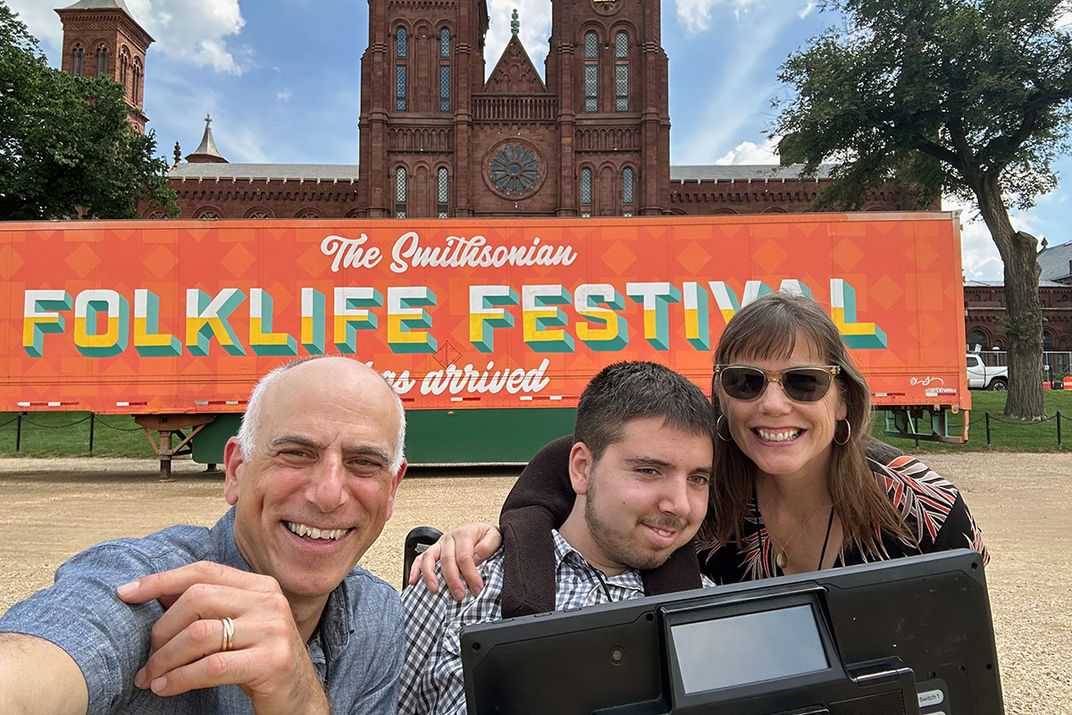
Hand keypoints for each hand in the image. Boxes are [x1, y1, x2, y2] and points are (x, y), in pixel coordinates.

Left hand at [117, 561, 327, 714]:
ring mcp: (274, 629)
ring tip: (151, 677)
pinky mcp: (273, 660)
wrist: (299, 700)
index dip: (161, 580)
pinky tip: (166, 688)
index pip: (203, 571)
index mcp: (261, 586)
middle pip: (197, 599)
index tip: (125, 594)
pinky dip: (179, 679)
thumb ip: (208, 608)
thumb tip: (155, 591)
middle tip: (147, 657)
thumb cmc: (259, 662)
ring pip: (199, 634)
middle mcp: (270, 601)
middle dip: (162, 629)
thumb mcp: (238, 627)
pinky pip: (211, 667)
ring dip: (165, 659)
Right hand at [406, 522, 501, 599]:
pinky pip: (420, 559)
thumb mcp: (495, 536)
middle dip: (453, 580)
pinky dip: (415, 570)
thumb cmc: (486, 537)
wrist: (481, 532)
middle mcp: (449, 538)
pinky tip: (413, 582)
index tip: (477, 589)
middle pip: (447, 560)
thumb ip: (487, 545)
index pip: (465, 557)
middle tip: (459, 595)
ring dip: (430, 575)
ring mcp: (439, 544)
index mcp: (464, 534)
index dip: (471, 574)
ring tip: (434, 590)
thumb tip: (476, 557)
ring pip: (429, 558)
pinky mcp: (432, 551)